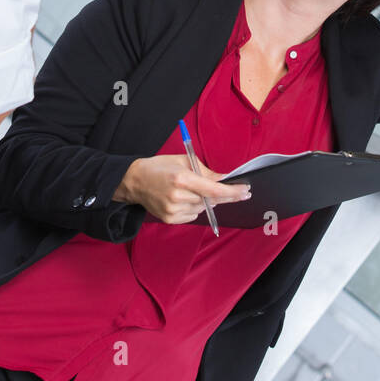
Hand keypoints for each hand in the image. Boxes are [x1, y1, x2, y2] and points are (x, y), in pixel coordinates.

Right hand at [115, 154, 251, 223]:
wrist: (134, 181)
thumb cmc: (159, 167)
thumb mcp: (183, 161)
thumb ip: (206, 172)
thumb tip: (225, 180)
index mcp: (182, 178)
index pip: (213, 189)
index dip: (232, 191)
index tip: (245, 191)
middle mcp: (178, 196)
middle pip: (211, 200)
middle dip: (225, 196)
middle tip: (239, 193)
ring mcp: (173, 210)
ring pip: (203, 208)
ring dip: (206, 201)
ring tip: (194, 191)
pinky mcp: (170, 219)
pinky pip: (193, 216)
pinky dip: (195, 208)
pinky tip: (185, 199)